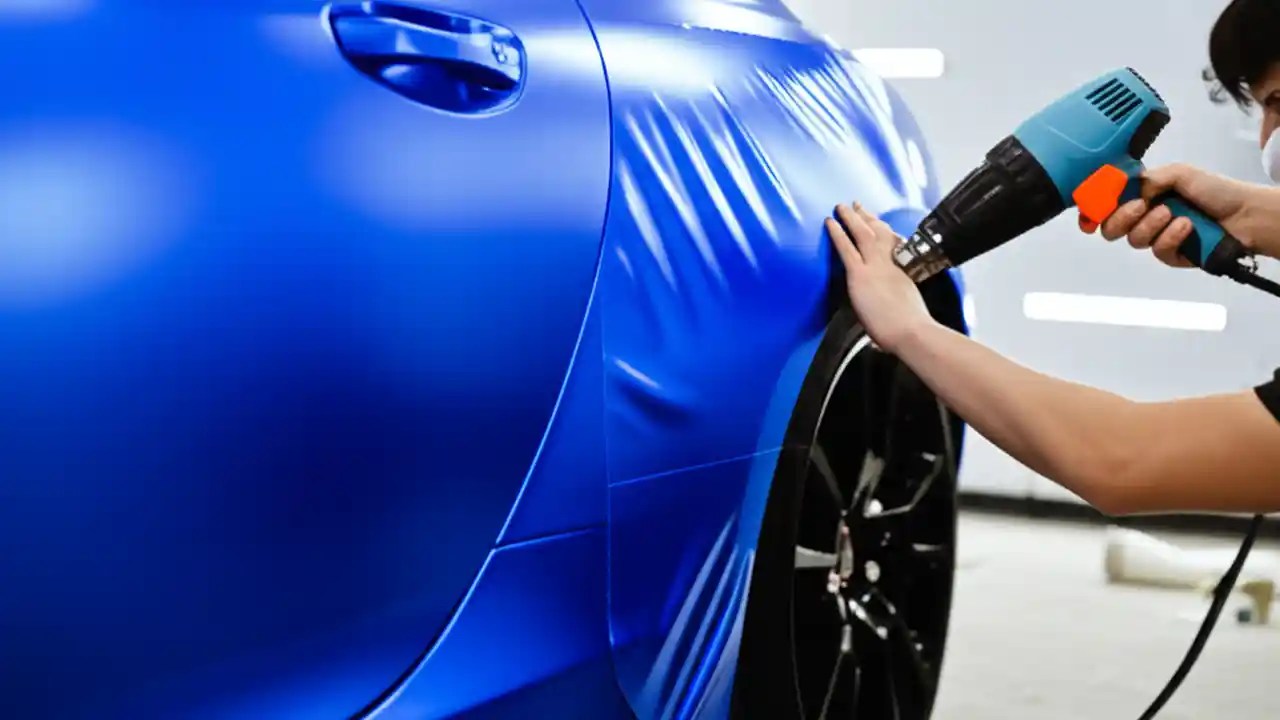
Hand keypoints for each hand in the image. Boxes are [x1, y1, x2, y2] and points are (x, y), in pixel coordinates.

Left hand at [826, 203, 934, 352]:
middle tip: (858, 205)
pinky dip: (838, 233)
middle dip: (868, 218)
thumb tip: (884, 329)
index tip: (879, 223)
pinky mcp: (861, 274)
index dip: (884, 233)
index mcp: (901, 273)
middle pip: (879, 234)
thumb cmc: (911, 329)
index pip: (892, 246)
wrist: (911, 330)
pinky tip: (830, 222)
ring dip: (852, 218)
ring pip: (863, 234)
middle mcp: (890, 265)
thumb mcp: (906, 311)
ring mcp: (875, 267)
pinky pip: (846, 247)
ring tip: (841, 206)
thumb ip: (894, 310)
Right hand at [1080, 163, 1276, 266]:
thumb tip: (1126, 193)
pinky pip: (1157, 251)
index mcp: (1143, 195)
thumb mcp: (1178, 172)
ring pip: (1133, 240)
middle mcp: (1145, 217)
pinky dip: (1171, 237)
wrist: (1244, 214)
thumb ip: (1146, 180)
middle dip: (1120, 218)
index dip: (1092, 211)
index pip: (1107, 204)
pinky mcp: (1170, 255)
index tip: (1088, 214)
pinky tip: (1186, 227)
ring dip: (1151, 225)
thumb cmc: (1216, 191)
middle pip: (1110, 228)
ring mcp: (1156, 237)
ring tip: (1173, 214)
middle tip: (1139, 207)